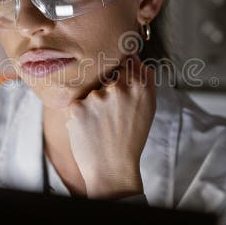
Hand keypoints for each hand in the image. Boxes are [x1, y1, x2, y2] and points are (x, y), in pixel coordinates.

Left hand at [66, 54, 156, 198]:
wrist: (113, 169)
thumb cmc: (131, 138)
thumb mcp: (149, 107)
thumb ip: (144, 78)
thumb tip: (133, 55)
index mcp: (140, 85)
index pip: (124, 60)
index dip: (119, 71)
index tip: (118, 81)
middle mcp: (119, 87)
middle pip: (105, 73)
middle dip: (105, 87)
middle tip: (111, 114)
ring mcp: (97, 97)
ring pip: (90, 88)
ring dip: (92, 102)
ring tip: (102, 124)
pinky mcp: (78, 107)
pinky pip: (76, 102)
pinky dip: (80, 114)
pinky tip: (90, 128)